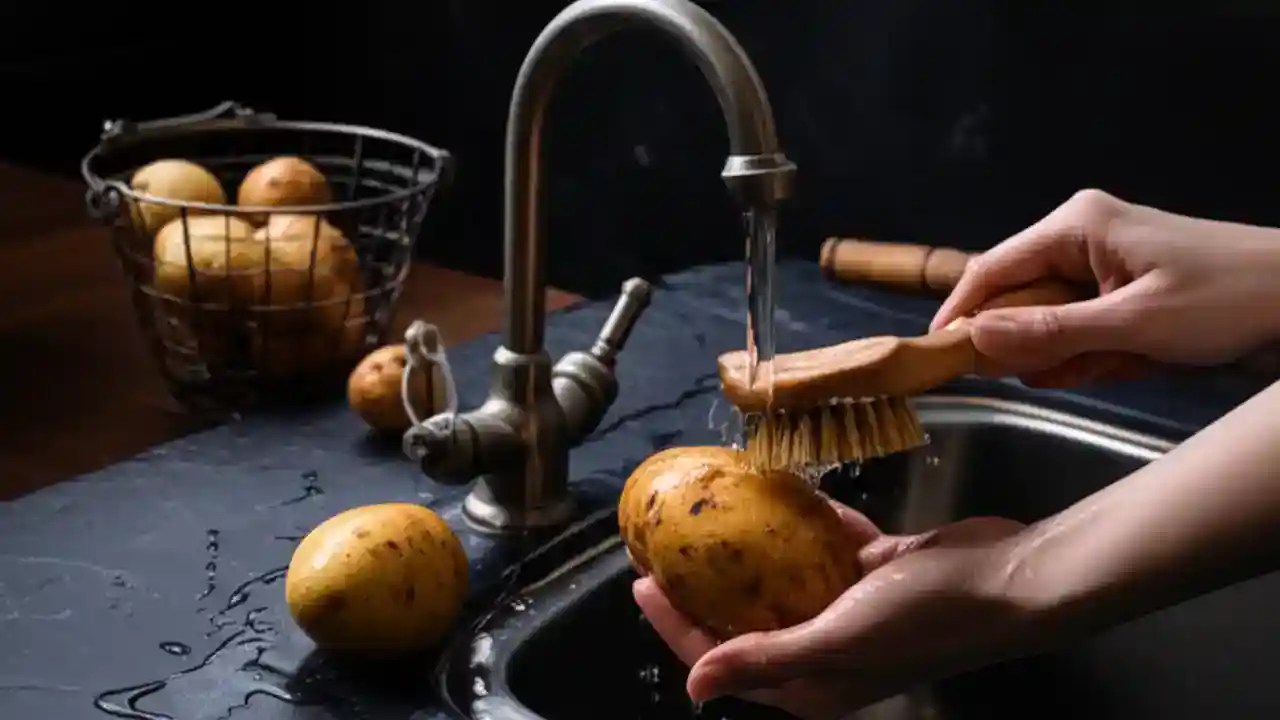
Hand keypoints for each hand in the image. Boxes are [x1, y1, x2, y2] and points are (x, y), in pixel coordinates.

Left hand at [633, 501, 1036, 719]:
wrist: (1011, 578)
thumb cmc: (927, 616)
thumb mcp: (839, 641)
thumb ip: (765, 659)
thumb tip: (695, 689)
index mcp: (811, 683)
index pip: (722, 658)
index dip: (676, 625)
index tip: (641, 582)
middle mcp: (824, 650)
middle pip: (744, 617)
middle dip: (702, 584)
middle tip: (665, 542)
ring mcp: (849, 609)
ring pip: (780, 577)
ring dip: (749, 547)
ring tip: (709, 509)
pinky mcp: (873, 571)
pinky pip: (824, 544)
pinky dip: (803, 522)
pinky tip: (774, 490)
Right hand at [931, 189, 1279, 387]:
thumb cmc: (1225, 299)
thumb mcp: (1134, 324)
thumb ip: (1049, 332)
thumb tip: (974, 337)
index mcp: (1075, 226)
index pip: (992, 270)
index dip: (961, 314)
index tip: (937, 357)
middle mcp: (1079, 237)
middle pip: (1018, 298)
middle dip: (1032, 344)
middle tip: (1055, 374)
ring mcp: (1101, 264)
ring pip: (1049, 321)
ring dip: (1071, 355)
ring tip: (1114, 365)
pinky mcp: (1121, 290)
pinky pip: (1081, 328)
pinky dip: (1096, 354)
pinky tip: (1127, 363)